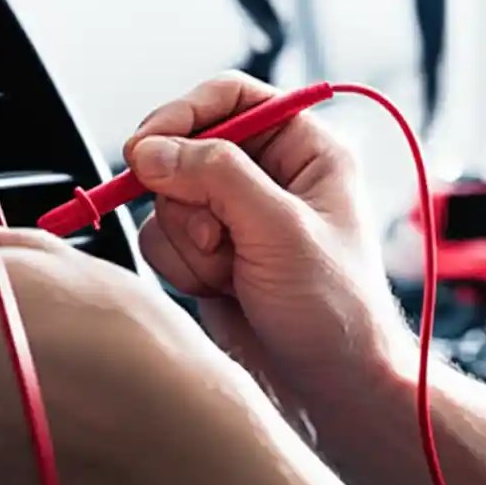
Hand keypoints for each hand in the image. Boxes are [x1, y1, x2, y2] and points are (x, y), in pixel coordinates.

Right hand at [124, 71, 413, 415]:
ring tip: (231, 270)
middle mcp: (268, 174)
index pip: (229, 95)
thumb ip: (216, 177)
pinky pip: (162, 238)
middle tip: (212, 232)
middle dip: (187, 195)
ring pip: (166, 197)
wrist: (334, 389)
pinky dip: (181, 266)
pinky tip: (221, 288)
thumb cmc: (337, 310)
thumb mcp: (281, 231)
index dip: (184, 113)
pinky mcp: (210, 253)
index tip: (148, 144)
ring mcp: (235, 215)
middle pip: (185, 146)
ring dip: (187, 239)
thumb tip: (153, 149)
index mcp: (304, 148)